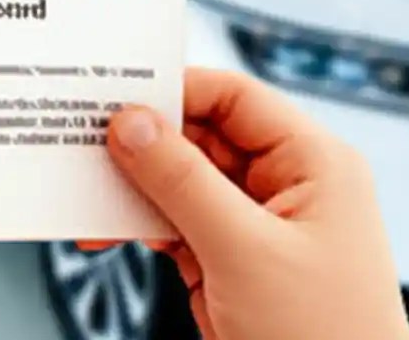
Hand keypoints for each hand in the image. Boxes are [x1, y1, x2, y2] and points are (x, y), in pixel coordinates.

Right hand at [86, 68, 408, 339]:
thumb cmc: (324, 337)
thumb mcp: (244, 251)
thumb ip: (182, 181)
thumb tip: (133, 124)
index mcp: (314, 162)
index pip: (234, 98)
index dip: (174, 93)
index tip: (115, 99)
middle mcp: (288, 186)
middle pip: (200, 138)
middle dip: (142, 146)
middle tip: (84, 148)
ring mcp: (257, 226)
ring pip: (181, 183)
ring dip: (134, 190)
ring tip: (86, 198)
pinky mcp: (232, 262)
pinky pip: (176, 224)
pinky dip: (140, 226)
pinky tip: (106, 231)